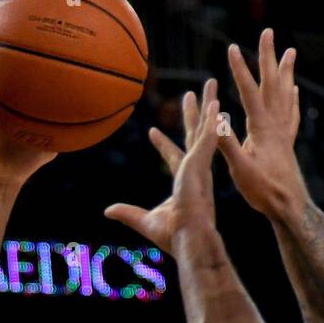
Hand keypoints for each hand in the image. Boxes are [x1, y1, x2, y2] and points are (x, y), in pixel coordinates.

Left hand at [105, 80, 221, 255]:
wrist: (190, 239)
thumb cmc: (174, 237)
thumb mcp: (145, 221)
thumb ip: (128, 214)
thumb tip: (108, 211)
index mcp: (184, 183)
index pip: (172, 157)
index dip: (162, 145)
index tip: (152, 131)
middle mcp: (195, 171)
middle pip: (193, 136)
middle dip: (193, 115)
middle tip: (192, 94)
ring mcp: (200, 166)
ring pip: (205, 128)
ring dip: (207, 105)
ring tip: (210, 83)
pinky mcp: (202, 163)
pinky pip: (210, 135)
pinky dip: (213, 119)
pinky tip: (216, 102)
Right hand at [218, 29, 304, 219]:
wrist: (290, 209)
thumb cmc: (264, 193)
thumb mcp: (240, 171)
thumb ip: (227, 144)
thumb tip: (215, 121)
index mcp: (261, 129)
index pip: (249, 92)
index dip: (239, 69)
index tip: (231, 47)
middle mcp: (275, 126)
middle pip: (272, 84)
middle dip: (267, 57)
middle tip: (268, 33)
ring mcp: (283, 133)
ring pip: (285, 94)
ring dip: (285, 72)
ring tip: (289, 52)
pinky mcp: (287, 144)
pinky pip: (291, 115)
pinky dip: (292, 99)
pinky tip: (294, 91)